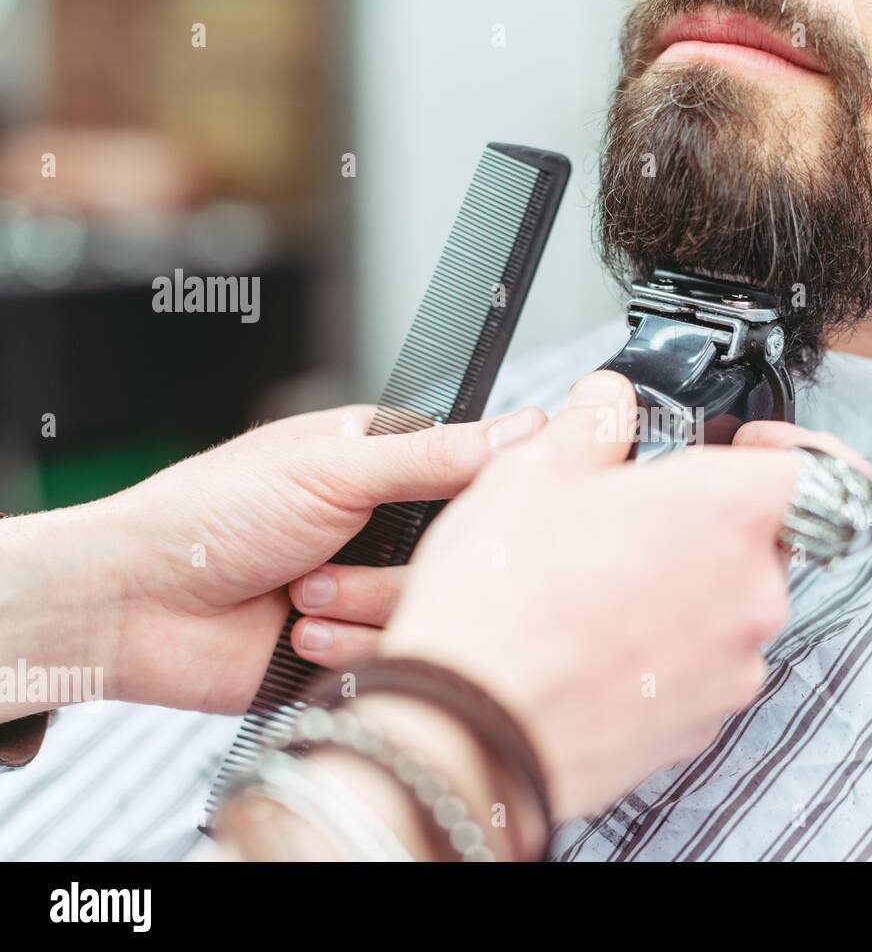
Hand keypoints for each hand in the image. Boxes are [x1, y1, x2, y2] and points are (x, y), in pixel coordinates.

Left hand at [92, 404, 545, 713]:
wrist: (136, 606)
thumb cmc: (211, 515)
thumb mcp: (333, 468)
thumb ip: (437, 454)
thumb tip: (527, 427)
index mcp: (381, 463)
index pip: (473, 475)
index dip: (480, 497)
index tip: (480, 511)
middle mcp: (382, 527)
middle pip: (460, 551)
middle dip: (395, 563)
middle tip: (335, 552)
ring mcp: (367, 588)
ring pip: (431, 606)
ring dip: (360, 603)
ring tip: (300, 593)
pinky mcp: (352, 647)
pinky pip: (394, 652)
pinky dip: (345, 645)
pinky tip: (296, 631)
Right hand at [300, 371, 824, 820]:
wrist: (469, 730)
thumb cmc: (500, 605)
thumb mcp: (531, 473)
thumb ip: (590, 423)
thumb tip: (606, 403)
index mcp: (729, 516)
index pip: (820, 468)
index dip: (786, 448)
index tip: (745, 449)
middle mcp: (752, 596)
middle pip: (765, 539)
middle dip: (709, 523)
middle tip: (634, 521)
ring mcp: (732, 669)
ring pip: (729, 607)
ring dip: (685, 589)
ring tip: (599, 590)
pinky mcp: (701, 725)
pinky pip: (701, 668)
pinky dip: (666, 651)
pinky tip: (596, 645)